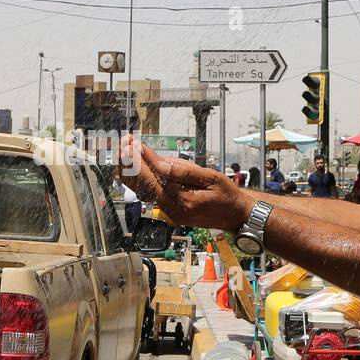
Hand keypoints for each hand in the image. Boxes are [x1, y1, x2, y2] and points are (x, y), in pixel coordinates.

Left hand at [119, 135, 253, 231]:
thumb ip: (185, 171)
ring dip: (133, 170)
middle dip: (132, 163)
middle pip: (144, 185)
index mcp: (185, 201)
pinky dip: (140, 178)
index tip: (136, 144)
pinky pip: (150, 194)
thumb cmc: (226, 194)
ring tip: (126, 150)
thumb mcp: (211, 177)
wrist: (234, 215)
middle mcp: (173, 210)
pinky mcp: (169, 211)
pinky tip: (134, 165)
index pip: (157, 178)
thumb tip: (161, 163)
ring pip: (143, 190)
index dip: (144, 159)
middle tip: (125, 144)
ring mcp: (169, 213)